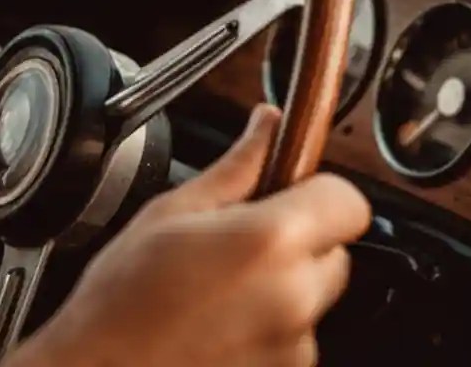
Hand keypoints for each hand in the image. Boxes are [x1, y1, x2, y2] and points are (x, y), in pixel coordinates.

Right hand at [12, 105, 370, 366]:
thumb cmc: (121, 305)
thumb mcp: (172, 212)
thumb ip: (237, 166)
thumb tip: (268, 125)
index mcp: (270, 242)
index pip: (349, 201)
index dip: (318, 191)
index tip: (289, 193)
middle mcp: (294, 297)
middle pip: (336, 252)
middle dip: (298, 242)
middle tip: (239, 244)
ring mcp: (294, 346)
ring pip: (313, 298)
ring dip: (281, 289)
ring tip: (218, 291)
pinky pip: (295, 339)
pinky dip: (269, 329)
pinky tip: (219, 323)